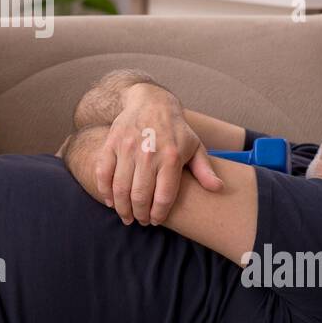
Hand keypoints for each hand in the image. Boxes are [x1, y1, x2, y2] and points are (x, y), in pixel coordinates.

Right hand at [93, 83, 222, 225]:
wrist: (151, 101)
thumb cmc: (175, 129)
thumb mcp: (195, 146)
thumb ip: (205, 169)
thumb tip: (218, 188)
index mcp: (171, 156)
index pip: (164, 196)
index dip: (158, 214)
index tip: (155, 221)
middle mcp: (149, 153)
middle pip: (140, 196)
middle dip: (140, 215)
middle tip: (140, 221)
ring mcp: (127, 148)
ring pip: (120, 188)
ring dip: (122, 208)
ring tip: (126, 216)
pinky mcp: (111, 143)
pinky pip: (103, 173)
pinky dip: (104, 191)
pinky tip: (110, 201)